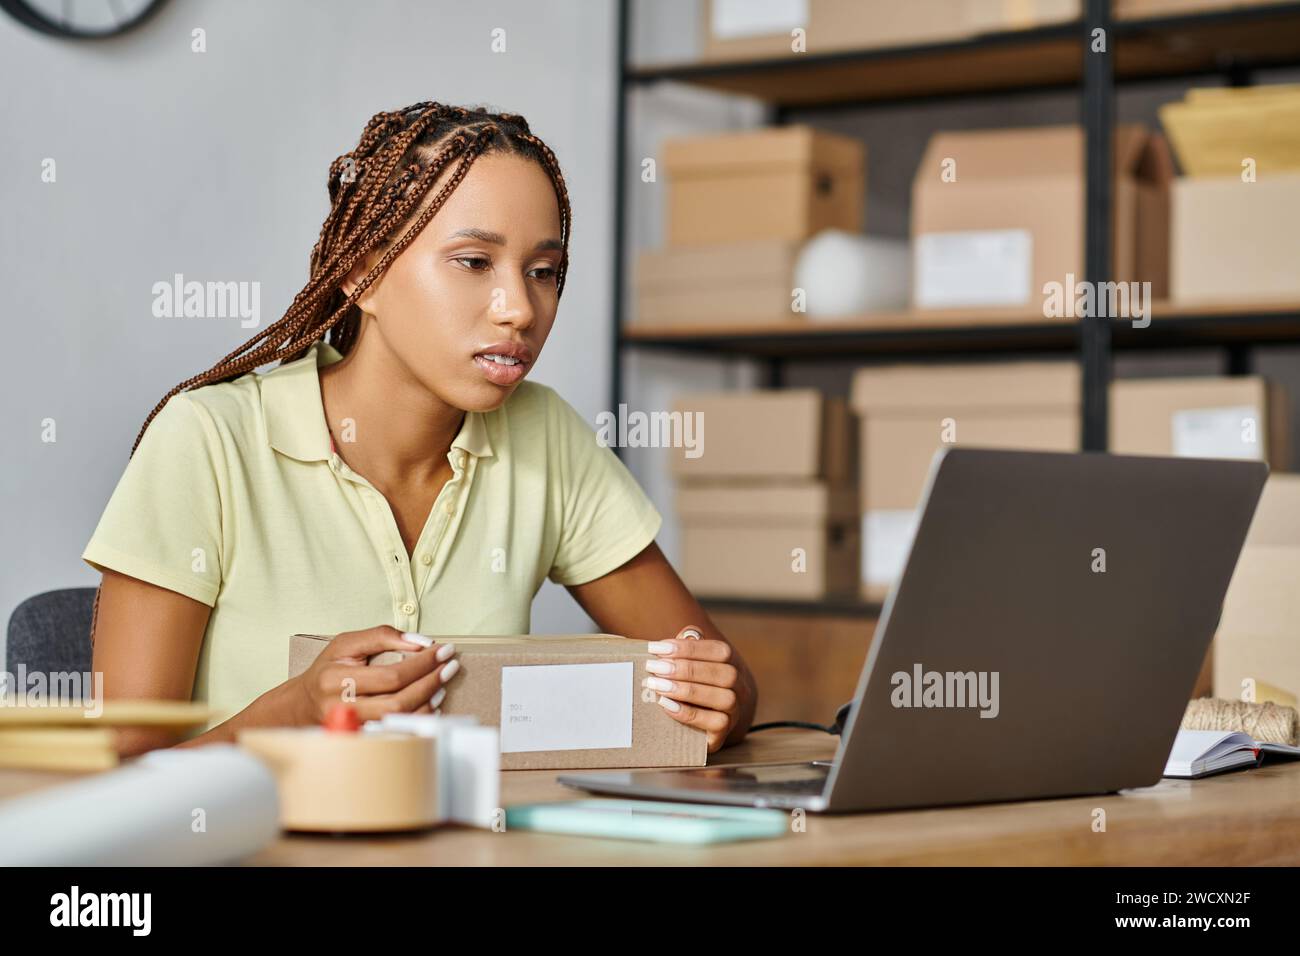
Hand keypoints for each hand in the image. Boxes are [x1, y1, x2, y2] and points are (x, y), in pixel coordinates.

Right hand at [291, 624, 459, 724]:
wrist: (304, 703)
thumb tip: (420, 642)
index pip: (391, 675)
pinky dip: (417, 717)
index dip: (422, 664)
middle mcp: (341, 707)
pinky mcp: (360, 738)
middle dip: (430, 682)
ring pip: (398, 720)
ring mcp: (350, 728)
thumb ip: (382, 636)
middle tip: (450, 667)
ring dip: (428, 702)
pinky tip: (430, 704)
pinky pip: (396, 731)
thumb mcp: (347, 643)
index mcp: (336, 679)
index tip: (443, 650)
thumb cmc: (329, 669)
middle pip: (398, 701)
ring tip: (442, 684)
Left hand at [643, 625, 740, 752]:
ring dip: (688, 690)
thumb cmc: (686, 689)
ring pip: (724, 698)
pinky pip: (715, 723)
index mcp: (731, 665)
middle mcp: (740, 688)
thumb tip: (682, 636)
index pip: (720, 651)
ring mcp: (734, 712)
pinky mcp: (723, 733)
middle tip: (655, 667)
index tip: (658, 648)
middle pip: (724, 674)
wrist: (693, 727)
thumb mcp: (684, 668)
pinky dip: (689, 713)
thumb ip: (685, 650)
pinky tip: (666, 705)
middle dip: (687, 669)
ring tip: (658, 686)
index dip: (690, 648)